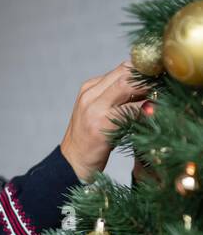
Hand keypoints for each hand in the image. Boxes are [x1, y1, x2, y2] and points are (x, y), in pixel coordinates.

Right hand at [60, 61, 148, 181]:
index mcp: (89, 88)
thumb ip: (115, 98)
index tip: (159, 78)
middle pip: (125, 72)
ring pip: (128, 85)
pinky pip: (130, 109)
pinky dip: (145, 109)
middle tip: (164, 86)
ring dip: (148, 90)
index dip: (144, 70)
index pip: (122, 68)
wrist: (71, 166)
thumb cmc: (89, 142)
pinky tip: (153, 113)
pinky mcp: (101, 125)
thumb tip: (147, 87)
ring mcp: (94, 109)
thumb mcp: (98, 113)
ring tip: (160, 98)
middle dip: (148, 77)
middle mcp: (90, 95)